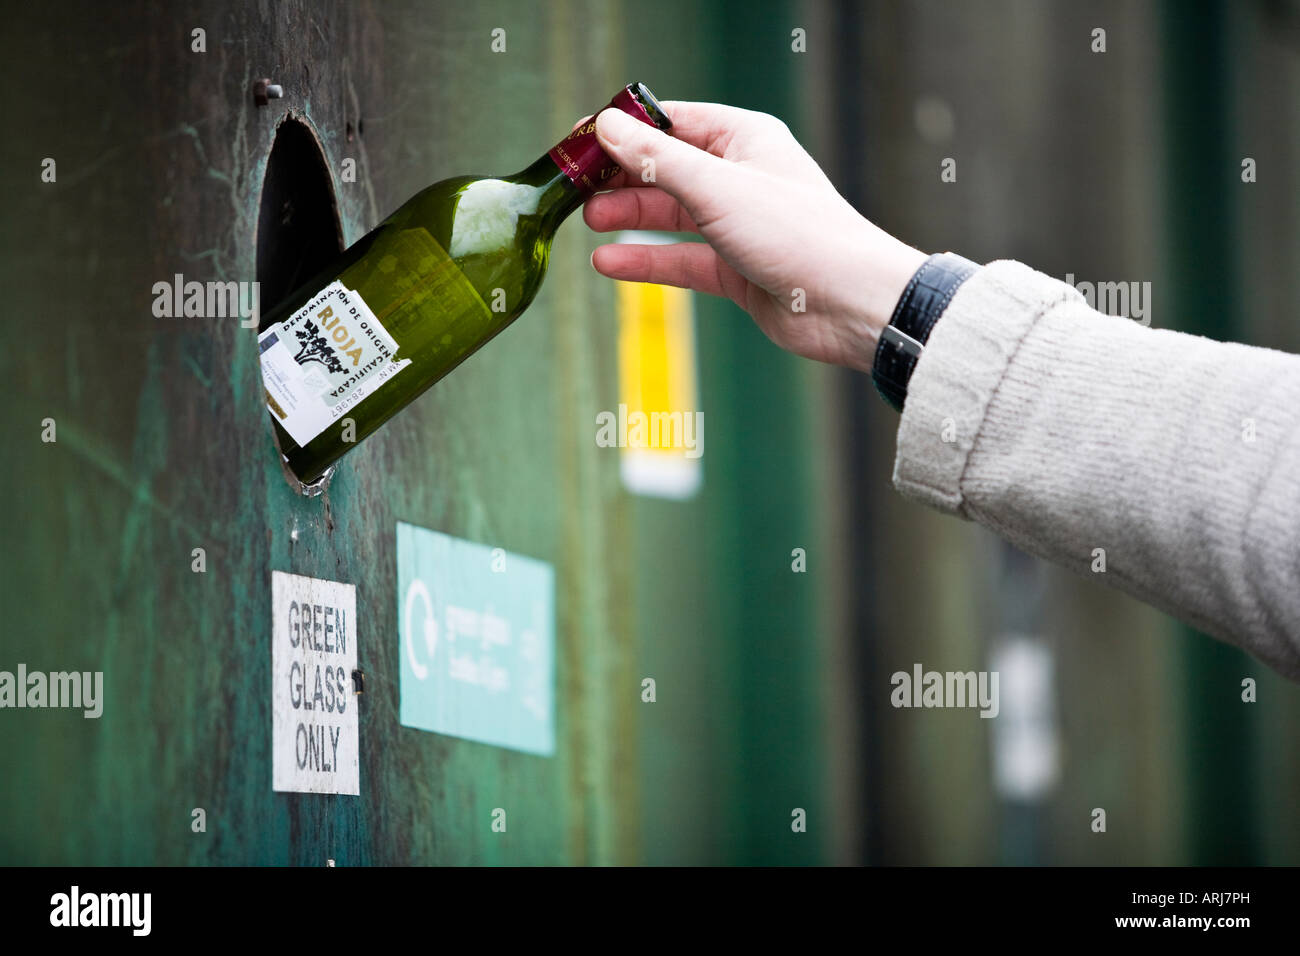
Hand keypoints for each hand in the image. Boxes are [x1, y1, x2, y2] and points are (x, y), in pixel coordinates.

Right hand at [584, 102, 926, 371]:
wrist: (848, 304)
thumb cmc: (798, 234)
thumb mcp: (717, 188)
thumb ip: (657, 160)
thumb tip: (607, 127)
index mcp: (744, 140)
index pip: (671, 123)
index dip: (623, 131)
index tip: (579, 141)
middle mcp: (740, 179)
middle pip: (665, 170)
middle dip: (620, 178)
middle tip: (575, 189)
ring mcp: (738, 226)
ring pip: (671, 215)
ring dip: (629, 217)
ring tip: (587, 222)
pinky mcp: (736, 270)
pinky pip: (681, 260)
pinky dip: (647, 260)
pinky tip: (609, 262)